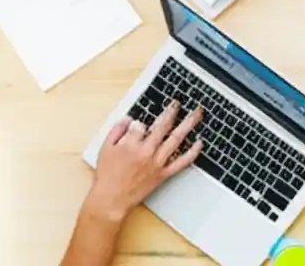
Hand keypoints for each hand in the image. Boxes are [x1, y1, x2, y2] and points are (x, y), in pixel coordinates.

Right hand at [84, 102, 203, 221]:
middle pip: (163, 126)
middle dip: (172, 111)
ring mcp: (157, 162)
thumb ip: (116, 131)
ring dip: (188, 124)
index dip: (140, 123)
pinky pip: (182, 161)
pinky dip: (193, 152)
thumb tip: (127, 119)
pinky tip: (199, 142)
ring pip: (176, 139)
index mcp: (130, 144)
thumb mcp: (104, 150)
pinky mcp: (164, 174)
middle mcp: (146, 151)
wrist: (111, 200)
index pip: (141, 124)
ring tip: (197, 113)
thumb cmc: (107, 176)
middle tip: (178, 103)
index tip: (140, 125)